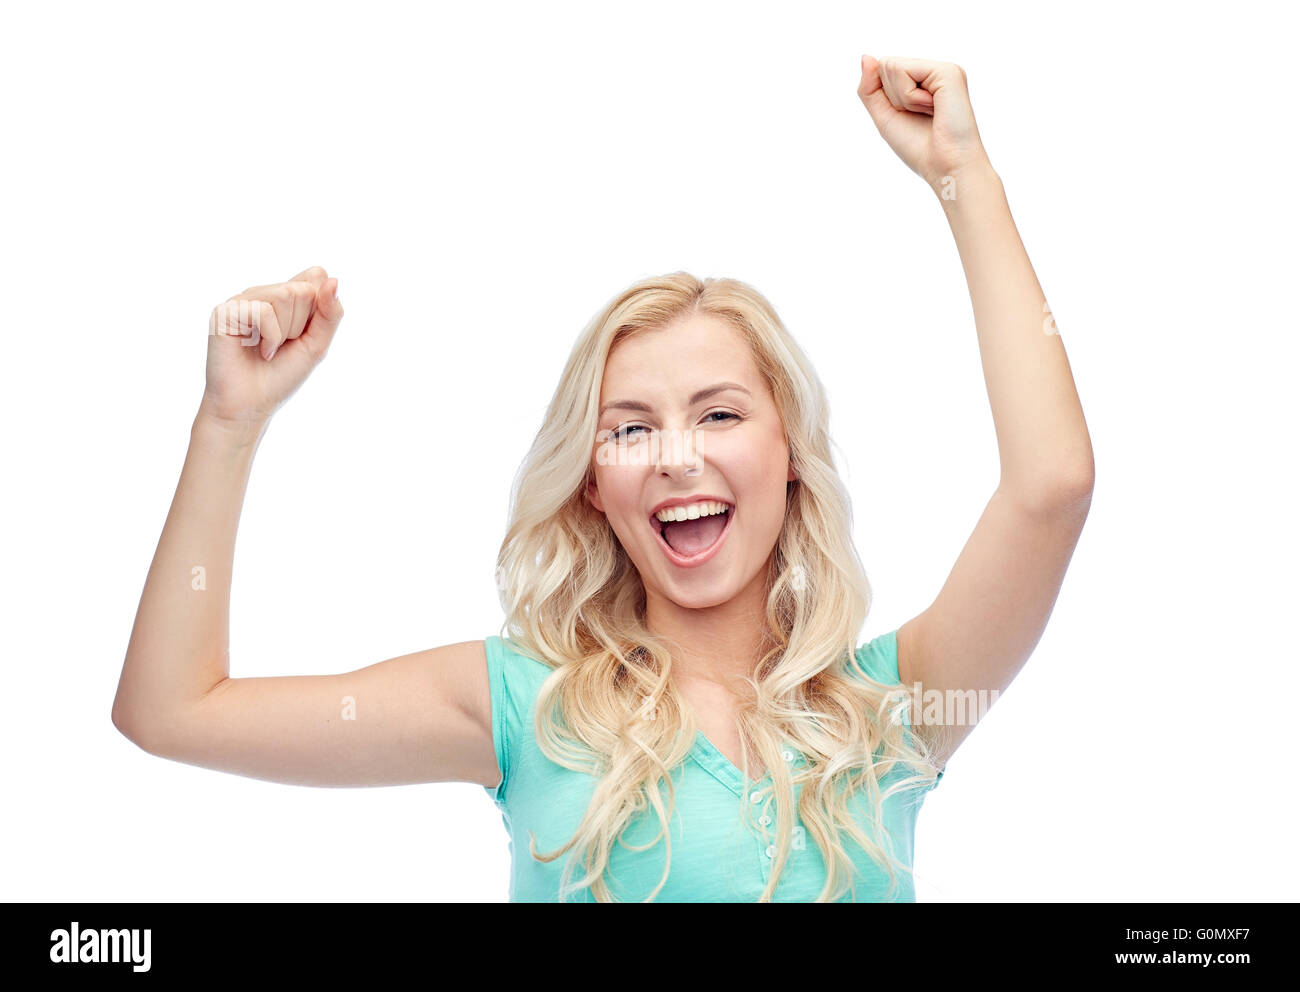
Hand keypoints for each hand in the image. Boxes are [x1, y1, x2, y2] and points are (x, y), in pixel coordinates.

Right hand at [203, 264, 343, 428]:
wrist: (250, 406)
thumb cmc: (281, 376)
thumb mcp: (317, 345)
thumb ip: (330, 314)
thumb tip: (333, 279)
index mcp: (285, 296)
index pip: (317, 277)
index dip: (319, 309)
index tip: (304, 334)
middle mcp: (263, 293)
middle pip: (303, 289)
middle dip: (301, 325)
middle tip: (282, 346)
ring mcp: (243, 300)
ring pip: (285, 295)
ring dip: (286, 331)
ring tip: (269, 348)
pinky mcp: (225, 311)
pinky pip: (263, 311)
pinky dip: (270, 337)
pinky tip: (259, 351)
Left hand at [857, 55, 989, 189]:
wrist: (946, 168)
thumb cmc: (920, 148)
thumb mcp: (885, 117)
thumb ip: (870, 89)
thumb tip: (866, 57)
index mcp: (923, 81)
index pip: (883, 71)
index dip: (886, 98)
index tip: (910, 117)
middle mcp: (934, 72)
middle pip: (885, 65)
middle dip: (892, 97)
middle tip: (919, 115)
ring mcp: (942, 69)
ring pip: (891, 66)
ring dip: (901, 98)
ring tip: (928, 112)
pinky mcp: (947, 71)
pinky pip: (903, 71)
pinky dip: (909, 97)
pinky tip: (933, 108)